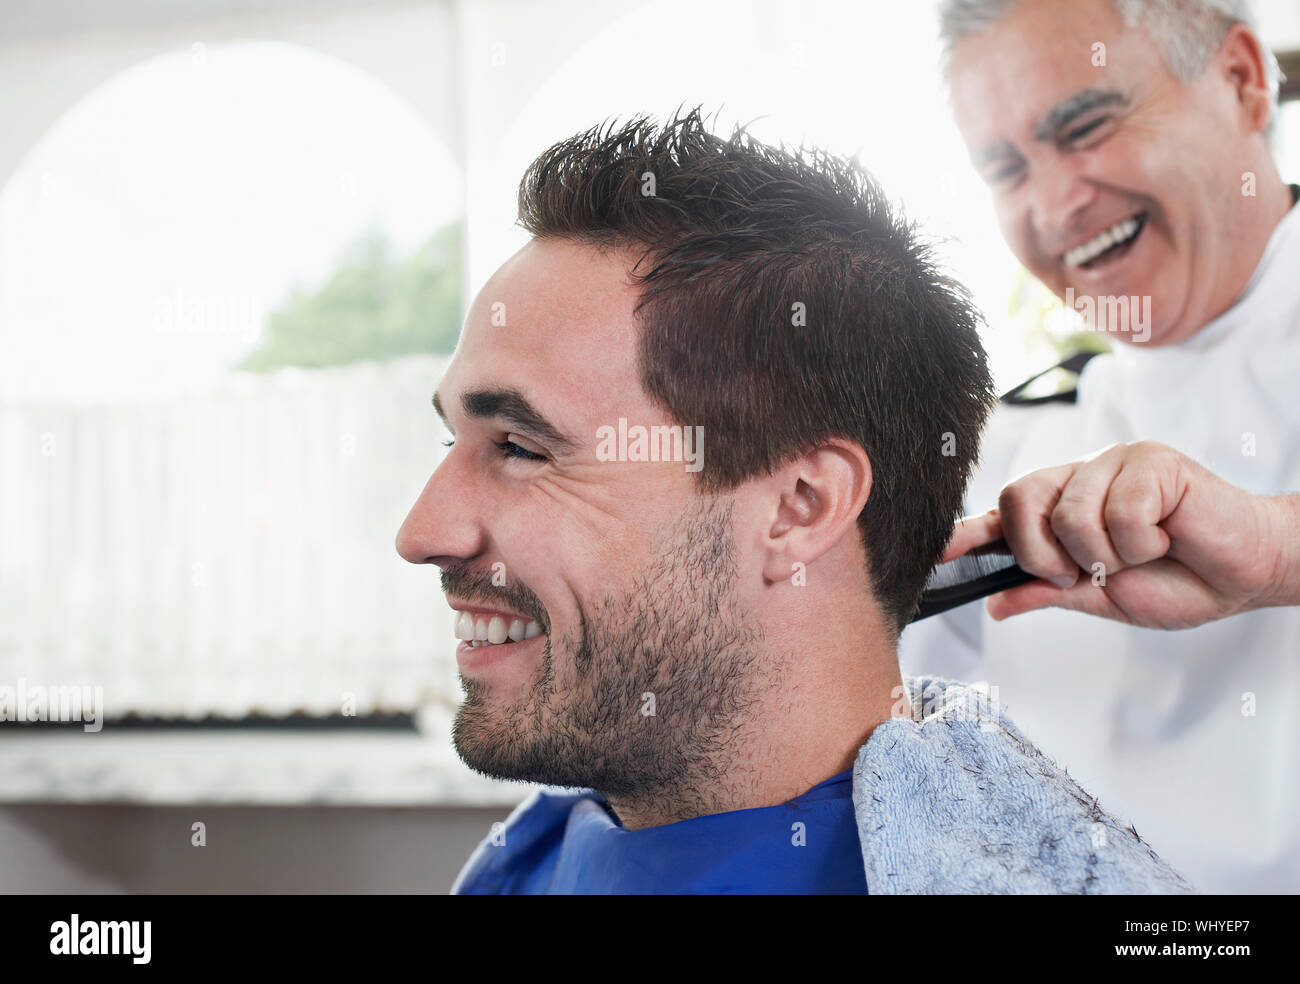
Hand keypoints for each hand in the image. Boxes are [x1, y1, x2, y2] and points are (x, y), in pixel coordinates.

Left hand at [942, 441, 1299, 628]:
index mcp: (1062, 509)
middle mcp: (1080, 478)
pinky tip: (1167, 538)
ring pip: (1069, 513)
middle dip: (1042, 552)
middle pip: (1019, 500)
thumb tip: (995, 603)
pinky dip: (1142, 543)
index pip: (1003, 514)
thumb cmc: (1179, 579)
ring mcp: (1113, 463)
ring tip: (1142, 554)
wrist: (1246, 574)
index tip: (936, 552)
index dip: (968, 531)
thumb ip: (1049, 592)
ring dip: (1105, 554)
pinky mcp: (1150, 459)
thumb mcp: (1102, 597)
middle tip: (1083, 571)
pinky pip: (1119, 510)